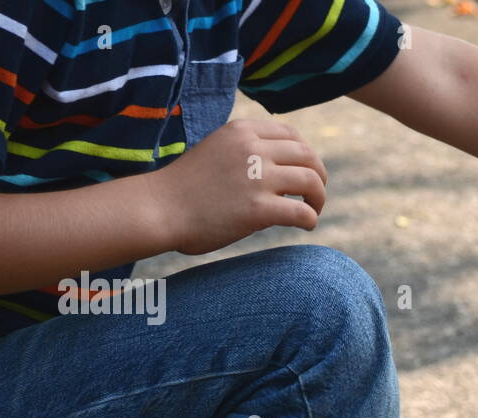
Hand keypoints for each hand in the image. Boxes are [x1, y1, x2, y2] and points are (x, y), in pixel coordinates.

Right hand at [152, 119, 328, 254]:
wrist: (158, 208)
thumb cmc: (184, 187)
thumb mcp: (217, 151)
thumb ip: (246, 154)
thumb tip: (281, 171)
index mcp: (242, 131)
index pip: (291, 134)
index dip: (306, 154)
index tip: (305, 171)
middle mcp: (252, 149)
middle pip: (308, 156)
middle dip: (319, 176)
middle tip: (316, 194)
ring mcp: (257, 178)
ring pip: (311, 181)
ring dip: (319, 198)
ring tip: (313, 210)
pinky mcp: (258, 209)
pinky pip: (302, 212)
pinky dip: (311, 219)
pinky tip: (306, 226)